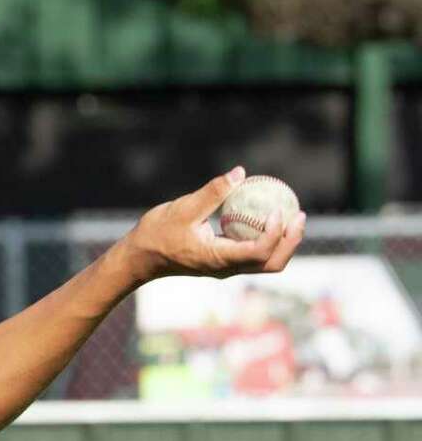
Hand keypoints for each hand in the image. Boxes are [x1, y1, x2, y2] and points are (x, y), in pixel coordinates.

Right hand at [119, 166, 304, 283]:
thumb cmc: (157, 234)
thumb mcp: (182, 209)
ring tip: (292, 216)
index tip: (276, 209)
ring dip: (284, 242)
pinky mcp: (224, 262)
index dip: (275, 233)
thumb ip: (212, 192)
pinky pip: (255, 254)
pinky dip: (269, 239)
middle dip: (290, 241)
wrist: (140, 257)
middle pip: (271, 263)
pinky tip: (269, 217)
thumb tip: (239, 172)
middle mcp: (226, 268)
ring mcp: (226, 267)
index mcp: (218, 259)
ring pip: (267, 262)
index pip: (258, 252)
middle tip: (299, 215)